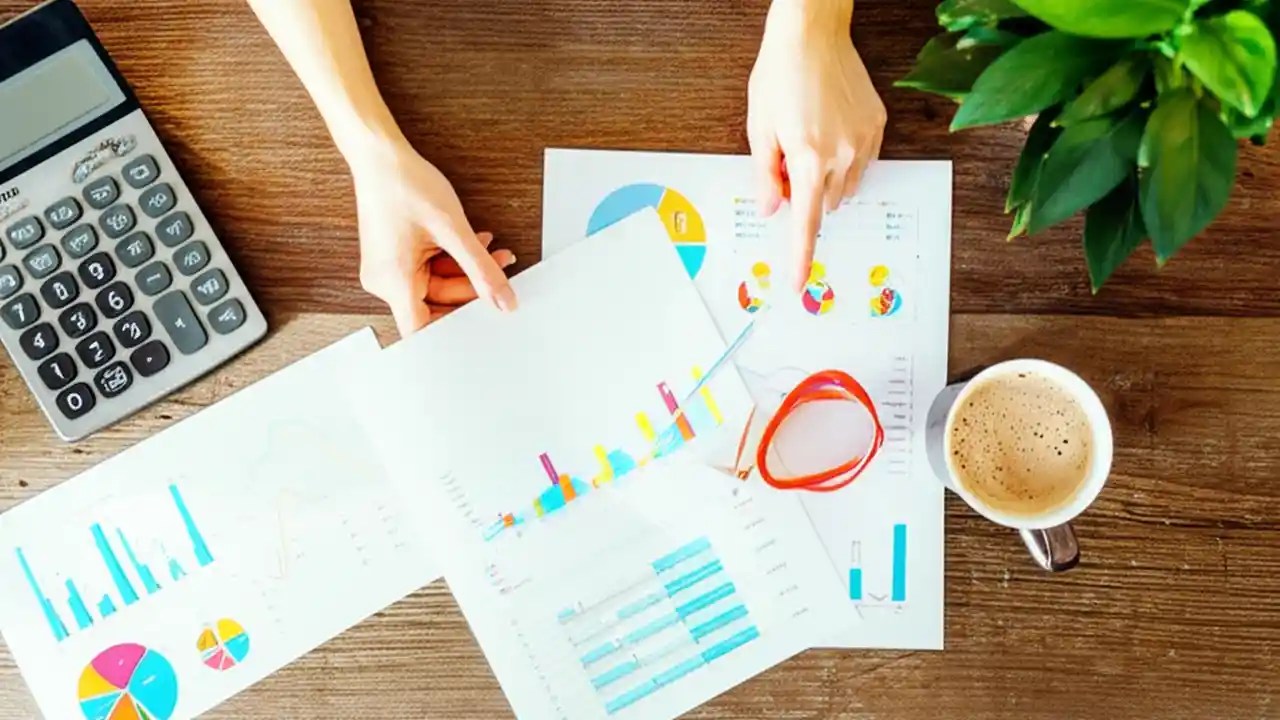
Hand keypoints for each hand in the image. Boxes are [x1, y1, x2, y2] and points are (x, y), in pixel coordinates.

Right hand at [350, 139, 516, 336]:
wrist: (381, 155)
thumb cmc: (404, 184)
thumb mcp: (453, 229)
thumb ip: (482, 268)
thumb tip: (503, 299)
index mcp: (392, 281)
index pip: (422, 329)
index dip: (452, 332)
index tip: (481, 327)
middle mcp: (385, 280)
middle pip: (435, 304)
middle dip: (470, 288)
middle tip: (498, 274)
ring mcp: (389, 268)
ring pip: (437, 284)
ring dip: (466, 269)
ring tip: (493, 253)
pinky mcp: (395, 256)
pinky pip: (429, 269)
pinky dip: (453, 259)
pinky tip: (474, 244)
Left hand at [748, 0, 886, 289]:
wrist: (812, 34)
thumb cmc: (779, 75)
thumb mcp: (759, 128)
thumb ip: (765, 175)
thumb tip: (771, 209)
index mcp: (807, 159)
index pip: (804, 223)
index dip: (800, 257)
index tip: (798, 283)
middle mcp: (841, 155)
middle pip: (823, 204)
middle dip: (804, 194)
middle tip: (787, 162)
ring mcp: (864, 141)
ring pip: (844, 186)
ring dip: (825, 178)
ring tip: (808, 138)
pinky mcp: (877, 126)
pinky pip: (862, 161)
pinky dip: (844, 158)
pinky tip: (829, 129)